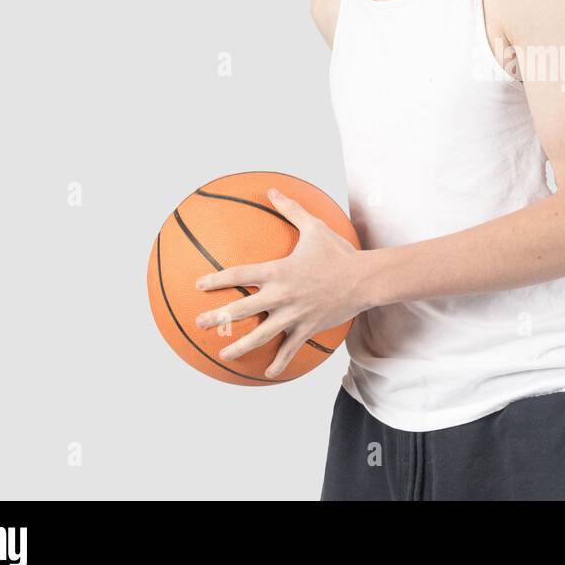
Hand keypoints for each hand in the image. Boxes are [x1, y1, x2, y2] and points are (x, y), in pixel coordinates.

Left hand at [193, 187, 368, 377]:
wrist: (364, 279)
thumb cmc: (338, 252)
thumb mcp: (315, 227)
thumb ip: (291, 209)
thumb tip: (272, 190)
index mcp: (279, 271)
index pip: (240, 276)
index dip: (217, 280)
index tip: (199, 285)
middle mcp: (282, 295)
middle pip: (242, 310)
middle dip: (217, 317)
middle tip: (199, 323)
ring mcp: (294, 315)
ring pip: (261, 335)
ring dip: (239, 346)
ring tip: (222, 354)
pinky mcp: (307, 328)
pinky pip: (289, 349)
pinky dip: (278, 363)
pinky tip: (266, 373)